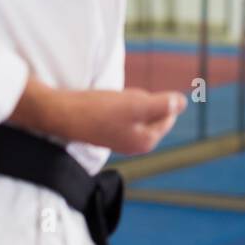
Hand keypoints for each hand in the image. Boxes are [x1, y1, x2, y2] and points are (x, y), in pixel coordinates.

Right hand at [61, 87, 186, 154]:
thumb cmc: (98, 110)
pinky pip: (122, 110)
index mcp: (146, 141)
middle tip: (120, 102)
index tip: (134, 100)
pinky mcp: (108, 130)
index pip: (169, 114)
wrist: (61, 114)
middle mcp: (136, 144)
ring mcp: (122, 138)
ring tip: (108, 102)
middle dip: (140, 99)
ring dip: (127, 99)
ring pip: (137, 108)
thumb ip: (162, 105)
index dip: (154, 99)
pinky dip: (116, 102)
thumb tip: (183, 102)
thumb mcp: (135, 104)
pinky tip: (101, 104)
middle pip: (153, 110)